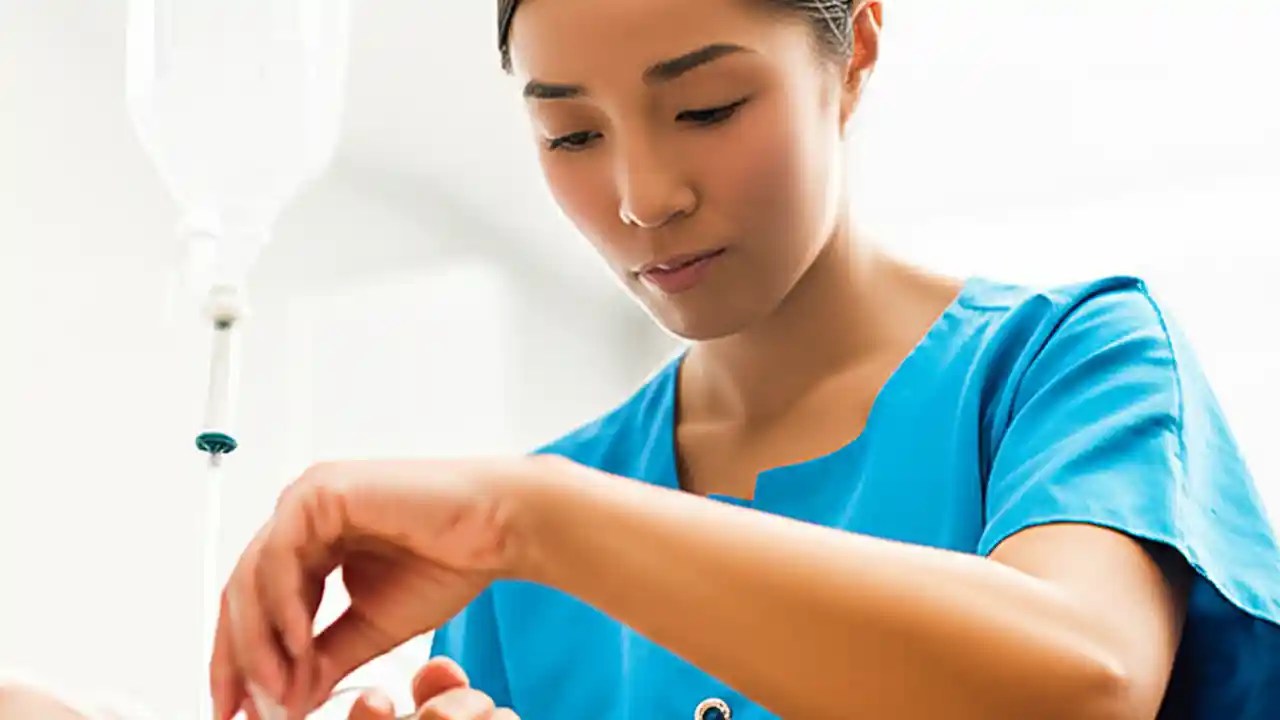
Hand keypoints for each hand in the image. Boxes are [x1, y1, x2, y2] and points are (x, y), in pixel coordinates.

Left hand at [209, 456, 546, 719]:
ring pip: (254, 577)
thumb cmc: (452, 559)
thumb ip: (325, 659)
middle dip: (241, 659)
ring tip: (277, 690)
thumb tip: (287, 699)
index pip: (256, 603)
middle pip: (244, 592)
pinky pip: (279, 556)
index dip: (241, 661)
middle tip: (248, 709)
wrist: (498, 528)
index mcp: (314, 540)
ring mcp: (307, 500)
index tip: (239, 709)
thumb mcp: (372, 627)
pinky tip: (295, 646)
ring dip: (260, 641)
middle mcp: (303, 517)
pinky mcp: (319, 493)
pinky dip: (281, 608)